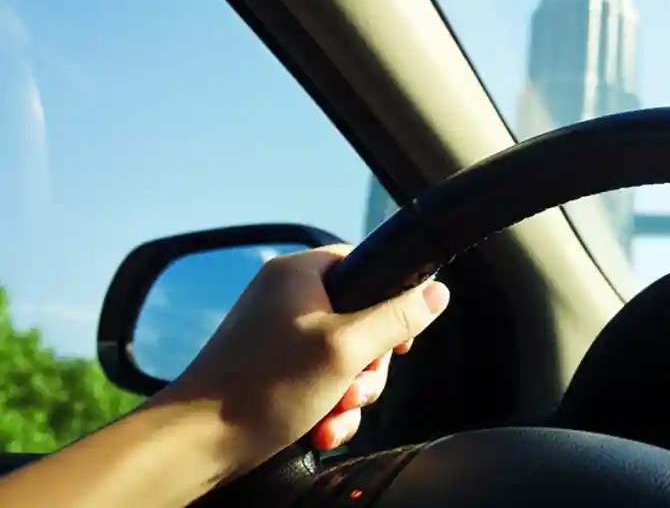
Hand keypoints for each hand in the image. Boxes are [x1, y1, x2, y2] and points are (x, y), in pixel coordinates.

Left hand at [156, 245, 449, 473]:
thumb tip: (436, 292)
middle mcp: (286, 297)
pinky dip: (327, 406)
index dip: (393, 300)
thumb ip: (398, 317)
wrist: (197, 442)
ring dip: (351, 392)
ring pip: (344, 356)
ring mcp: (276, 334)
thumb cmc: (264, 387)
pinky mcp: (271, 369)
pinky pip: (319, 379)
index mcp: (300, 274)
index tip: (399, 338)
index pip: (366, 263)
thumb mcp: (347, 348)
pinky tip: (321, 428)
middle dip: (370, 364)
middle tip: (358, 386)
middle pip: (362, 318)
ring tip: (335, 413)